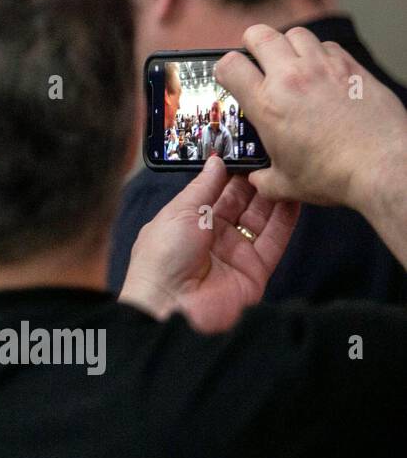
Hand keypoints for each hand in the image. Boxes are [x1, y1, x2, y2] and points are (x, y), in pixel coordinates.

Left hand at [120, 156, 299, 331]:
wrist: (172, 309)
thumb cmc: (163, 258)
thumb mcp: (178, 214)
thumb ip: (202, 187)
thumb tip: (216, 161)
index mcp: (186, 221)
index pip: (213, 191)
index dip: (229, 171)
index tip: (246, 148)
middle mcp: (212, 236)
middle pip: (240, 203)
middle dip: (254, 180)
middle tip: (272, 154)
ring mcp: (235, 253)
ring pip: (260, 219)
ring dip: (273, 196)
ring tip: (287, 169)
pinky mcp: (256, 270)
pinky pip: (274, 240)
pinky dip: (285, 220)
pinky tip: (295, 196)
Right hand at [216, 24, 406, 208]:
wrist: (385, 167)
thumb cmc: (337, 176)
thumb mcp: (286, 184)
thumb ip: (264, 179)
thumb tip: (257, 179)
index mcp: (267, 105)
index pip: (230, 65)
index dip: (224, 69)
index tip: (230, 77)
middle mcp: (292, 78)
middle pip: (259, 35)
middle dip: (252, 43)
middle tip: (257, 59)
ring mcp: (323, 68)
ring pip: (295, 34)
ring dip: (288, 46)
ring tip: (291, 63)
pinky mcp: (351, 67)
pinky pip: (328, 46)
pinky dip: (320, 53)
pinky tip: (323, 72)